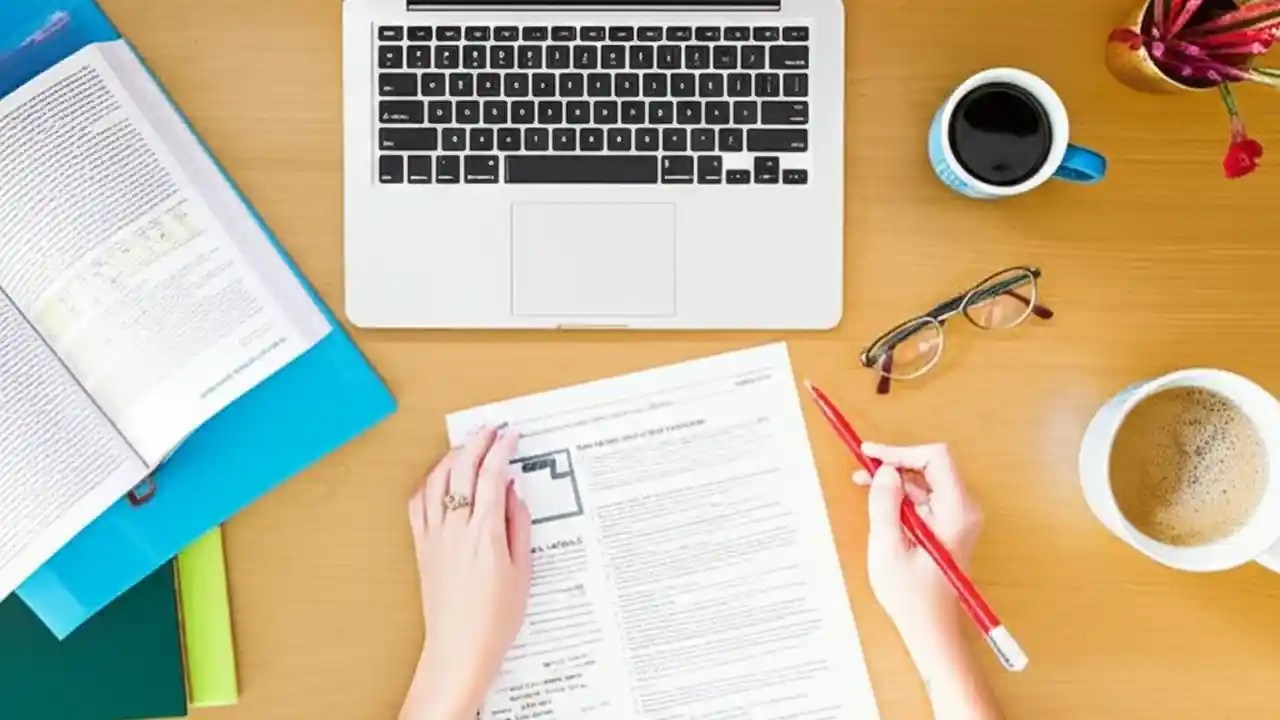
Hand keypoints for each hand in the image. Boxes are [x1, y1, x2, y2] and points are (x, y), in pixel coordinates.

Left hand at [401, 426, 532, 719]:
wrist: (460, 648)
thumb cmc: (497, 617)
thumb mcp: (523, 570)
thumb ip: (518, 525)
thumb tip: (513, 491)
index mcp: (486, 533)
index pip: (493, 476)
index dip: (502, 449)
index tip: (511, 435)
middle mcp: (456, 529)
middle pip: (463, 469)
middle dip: (478, 442)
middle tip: (491, 429)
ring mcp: (434, 536)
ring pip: (437, 480)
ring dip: (452, 456)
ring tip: (467, 445)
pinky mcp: (421, 547)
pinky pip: (418, 503)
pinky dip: (429, 482)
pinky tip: (440, 476)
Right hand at [853, 443, 982, 649]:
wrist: (929, 626)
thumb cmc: (912, 595)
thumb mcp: (888, 547)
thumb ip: (885, 504)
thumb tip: (884, 470)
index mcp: (956, 512)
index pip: (935, 458)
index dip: (900, 452)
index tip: (870, 454)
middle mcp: (963, 509)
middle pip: (931, 465)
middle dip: (894, 463)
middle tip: (861, 468)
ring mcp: (958, 516)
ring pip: (925, 479)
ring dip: (895, 478)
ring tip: (863, 483)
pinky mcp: (949, 524)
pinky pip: (925, 496)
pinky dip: (901, 494)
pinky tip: (878, 499)